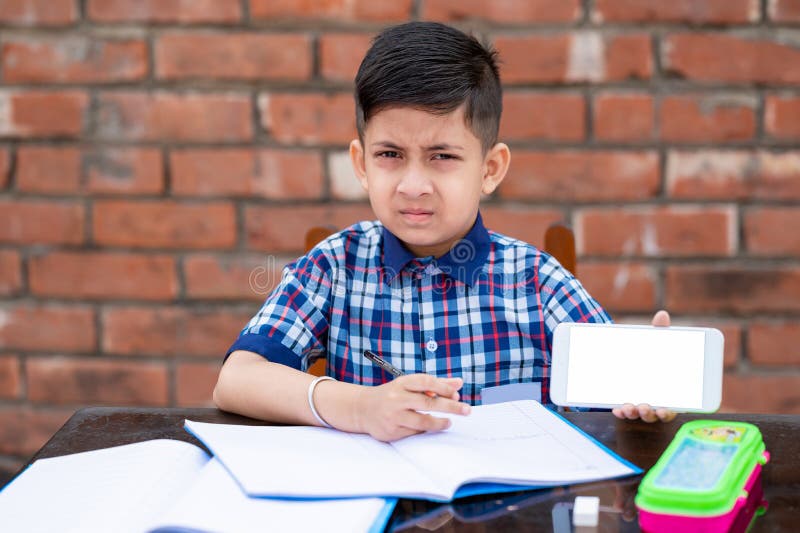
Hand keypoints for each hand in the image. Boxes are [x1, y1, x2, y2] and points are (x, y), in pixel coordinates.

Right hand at [355, 374, 470, 441]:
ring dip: (440, 422)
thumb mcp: (409, 384)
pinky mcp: (391, 431)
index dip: (443, 387)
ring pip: (423, 421)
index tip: (457, 394)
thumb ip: (435, 384)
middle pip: (429, 402)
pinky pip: (414, 432)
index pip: (426, 382)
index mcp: (401, 383)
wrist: (362, 408)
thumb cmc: (392, 394)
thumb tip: (459, 383)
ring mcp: (393, 416)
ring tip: (449, 422)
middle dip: (451, 406)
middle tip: (466, 410)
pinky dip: (424, 430)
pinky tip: (429, 427)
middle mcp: (396, 398)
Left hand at [611, 310, 676, 423]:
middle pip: (654, 415)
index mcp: (669, 392)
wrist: (629, 359)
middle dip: (649, 414)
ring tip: (628, 407)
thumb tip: (662, 315)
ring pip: (638, 414)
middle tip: (645, 407)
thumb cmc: (651, 355)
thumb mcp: (654, 344)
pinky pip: (623, 412)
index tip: (664, 410)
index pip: (672, 407)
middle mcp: (655, 402)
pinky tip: (616, 409)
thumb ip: (659, 333)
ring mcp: (640, 405)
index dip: (668, 411)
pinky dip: (620, 412)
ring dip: (633, 413)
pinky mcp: (626, 404)